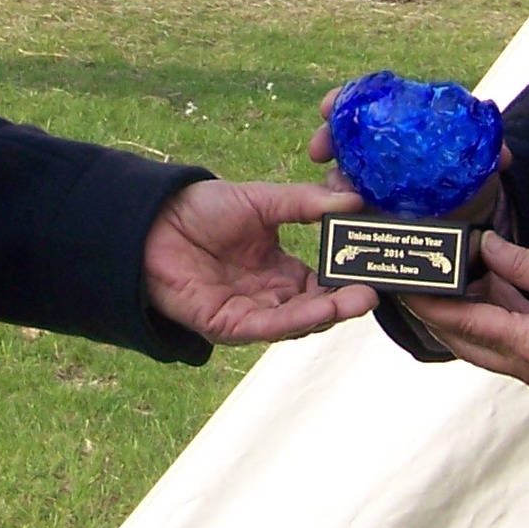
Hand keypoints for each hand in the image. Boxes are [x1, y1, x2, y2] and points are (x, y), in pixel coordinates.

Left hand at [143, 178, 373, 343]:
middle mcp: (270, 297)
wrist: (151, 220)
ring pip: (299, 322)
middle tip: (377, 289)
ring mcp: (250, 313)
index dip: (349, 278)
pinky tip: (320, 309)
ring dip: (330, 313)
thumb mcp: (263, 201)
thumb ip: (306, 204)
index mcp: (280, 271)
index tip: (377, 266)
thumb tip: (354, 200)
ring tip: (360, 299)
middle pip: (318, 308)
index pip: (323, 282)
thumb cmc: (201, 210)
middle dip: (348, 302)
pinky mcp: (228, 325)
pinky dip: (296, 320)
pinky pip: (268, 327)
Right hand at [308, 85, 512, 198]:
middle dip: (325, 139)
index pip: (361, 106)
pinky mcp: (370, 218)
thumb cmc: (469, 176)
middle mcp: (375, 154)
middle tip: (320, 149)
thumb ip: (489, 152)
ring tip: (339, 190)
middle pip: (339, 140)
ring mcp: (370, 187)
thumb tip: (506, 156)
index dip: (341, 102)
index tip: (328, 106)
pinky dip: (341, 213)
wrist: (473, 216)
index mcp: (396, 129)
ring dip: (331, 182)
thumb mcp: (479, 160)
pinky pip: (347, 214)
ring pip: (337, 179)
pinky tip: (344, 216)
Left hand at [403, 232, 528, 387]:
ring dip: (463, 309)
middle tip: (417, 280)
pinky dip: (490, 312)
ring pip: (481, 339)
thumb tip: (488, 245)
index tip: (405, 285)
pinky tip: (493, 284)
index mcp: (526, 346)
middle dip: (435, 311)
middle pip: (461, 338)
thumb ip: (527, 264)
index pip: (461, 323)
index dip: (429, 303)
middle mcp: (522, 364)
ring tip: (454, 272)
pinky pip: (502, 338)